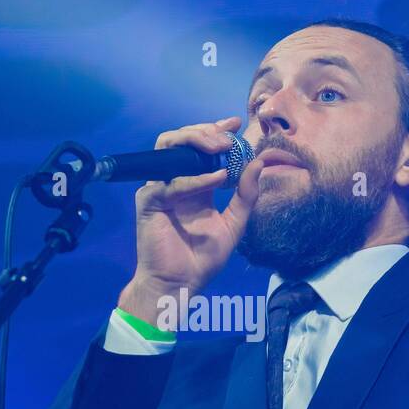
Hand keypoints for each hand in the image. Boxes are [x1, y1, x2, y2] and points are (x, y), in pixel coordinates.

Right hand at [117, 116, 267, 324]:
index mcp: (194, 185)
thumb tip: (259, 163)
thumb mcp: (234, 224)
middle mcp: (175, 182)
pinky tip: (216, 180)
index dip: (216, 130)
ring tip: (219, 147)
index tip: (236, 124)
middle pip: (181, 140)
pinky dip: (193, 179)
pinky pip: (169, 183)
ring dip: (194, 142)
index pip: (200, 148)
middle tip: (227, 137)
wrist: (180, 285)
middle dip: (205, 131)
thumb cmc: (202, 259)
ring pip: (167, 148)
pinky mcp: (149, 202)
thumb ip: (246, 195)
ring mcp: (159, 189)